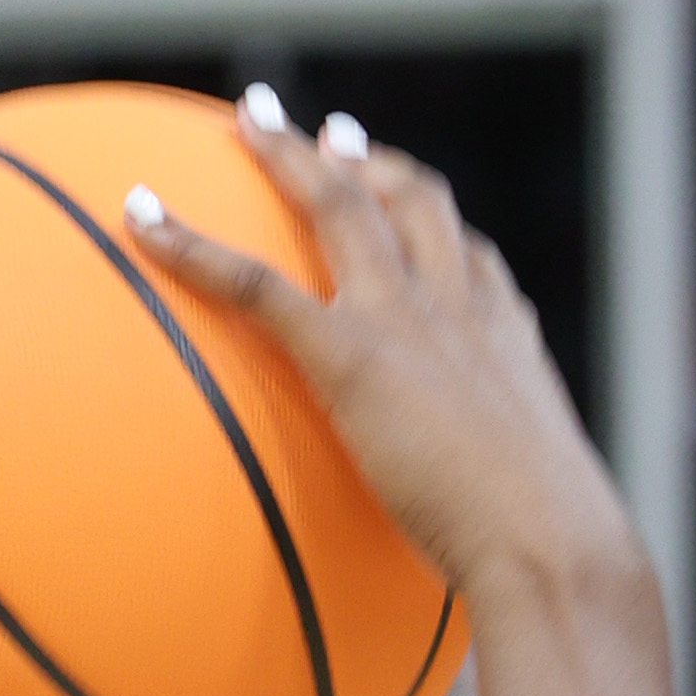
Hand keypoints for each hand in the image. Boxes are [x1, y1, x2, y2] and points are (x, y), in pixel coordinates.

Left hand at [123, 101, 642, 606]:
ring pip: (339, 208)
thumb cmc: (546, 561)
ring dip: (289, 157)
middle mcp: (460, 310)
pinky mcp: (355, 355)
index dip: (430, 216)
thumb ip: (485, 516)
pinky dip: (194, 247)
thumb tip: (474, 571)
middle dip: (362, 157)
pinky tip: (145, 220)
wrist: (550, 548)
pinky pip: (259, 285)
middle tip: (323, 130)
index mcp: (504, 342)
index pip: (467, 257)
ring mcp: (409, 322)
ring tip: (249, 124)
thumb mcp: (518, 520)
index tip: (403, 191)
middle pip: (409, 200)